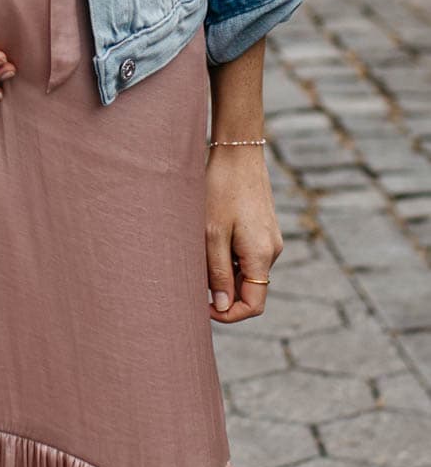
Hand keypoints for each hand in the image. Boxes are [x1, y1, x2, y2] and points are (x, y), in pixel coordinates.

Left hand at [204, 144, 282, 322]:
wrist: (238, 151)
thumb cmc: (220, 189)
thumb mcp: (212, 235)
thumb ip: (218, 273)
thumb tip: (222, 307)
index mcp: (262, 256)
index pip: (253, 305)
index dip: (228, 315)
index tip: (202, 308)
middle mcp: (272, 251)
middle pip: (250, 291)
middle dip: (223, 294)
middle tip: (194, 283)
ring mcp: (270, 240)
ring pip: (247, 274)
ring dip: (223, 275)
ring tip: (199, 255)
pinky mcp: (264, 230)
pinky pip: (247, 257)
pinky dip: (229, 259)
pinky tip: (210, 241)